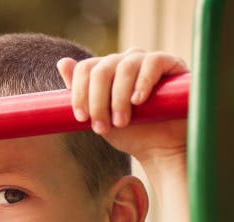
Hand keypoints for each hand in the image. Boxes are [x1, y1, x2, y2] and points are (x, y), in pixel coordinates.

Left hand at [56, 50, 187, 165]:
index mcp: (106, 71)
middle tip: (102, 128)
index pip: (85, 69)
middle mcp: (125, 61)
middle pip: (101, 69)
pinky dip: (142, 82)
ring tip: (121, 122)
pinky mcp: (171, 64)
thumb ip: (82, 94)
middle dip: (98, 101)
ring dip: (118, 98)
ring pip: (124, 67)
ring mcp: (147, 60)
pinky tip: (138, 101)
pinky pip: (152, 63)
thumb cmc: (131, 133)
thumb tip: (62, 62)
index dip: (79, 93)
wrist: (162, 148)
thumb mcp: (101, 118)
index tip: (81, 119)